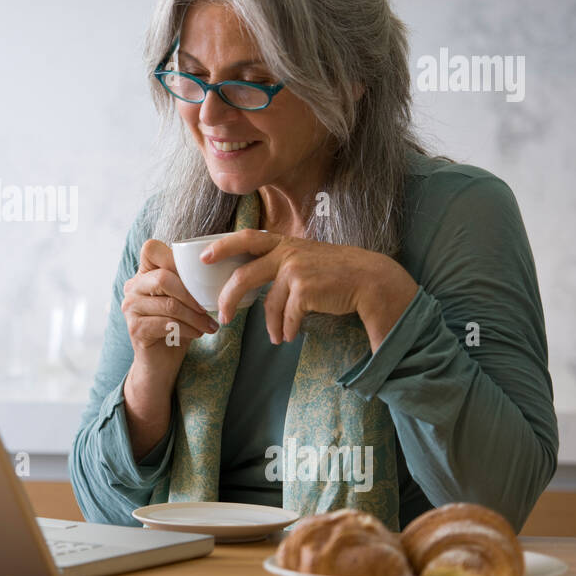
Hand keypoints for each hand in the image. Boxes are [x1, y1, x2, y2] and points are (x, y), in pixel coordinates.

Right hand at [123, 239, 219, 370]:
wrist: (161, 362)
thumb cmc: (176, 326)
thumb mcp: (184, 300)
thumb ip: (188, 282)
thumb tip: (217, 272)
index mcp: (143, 274)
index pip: (151, 249)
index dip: (174, 258)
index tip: (196, 278)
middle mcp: (132, 287)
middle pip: (162, 278)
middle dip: (191, 294)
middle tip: (208, 309)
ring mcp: (130, 308)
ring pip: (169, 304)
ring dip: (195, 317)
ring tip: (209, 325)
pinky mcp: (135, 329)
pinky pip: (166, 324)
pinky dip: (187, 329)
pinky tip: (197, 334)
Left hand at [200, 230, 418, 350]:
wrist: (371, 280)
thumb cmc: (339, 272)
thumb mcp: (308, 258)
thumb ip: (284, 263)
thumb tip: (258, 284)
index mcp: (285, 243)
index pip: (248, 238)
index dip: (223, 246)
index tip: (204, 256)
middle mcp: (287, 253)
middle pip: (244, 275)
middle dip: (228, 298)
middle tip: (223, 317)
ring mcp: (295, 270)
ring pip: (268, 304)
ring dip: (271, 326)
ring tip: (276, 338)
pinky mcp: (304, 289)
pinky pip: (286, 316)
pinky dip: (287, 329)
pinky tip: (290, 336)